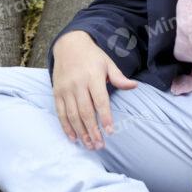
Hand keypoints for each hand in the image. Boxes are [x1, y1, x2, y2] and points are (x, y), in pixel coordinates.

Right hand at [51, 30, 137, 149]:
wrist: (68, 45)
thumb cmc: (92, 56)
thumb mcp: (108, 63)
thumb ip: (119, 77)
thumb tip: (134, 86)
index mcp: (92, 76)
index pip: (100, 100)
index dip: (105, 117)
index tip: (110, 131)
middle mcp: (77, 84)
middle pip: (85, 111)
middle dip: (93, 130)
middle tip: (100, 145)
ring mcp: (65, 89)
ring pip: (72, 115)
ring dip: (80, 132)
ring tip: (89, 145)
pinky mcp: (57, 93)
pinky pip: (60, 112)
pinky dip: (66, 126)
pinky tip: (73, 138)